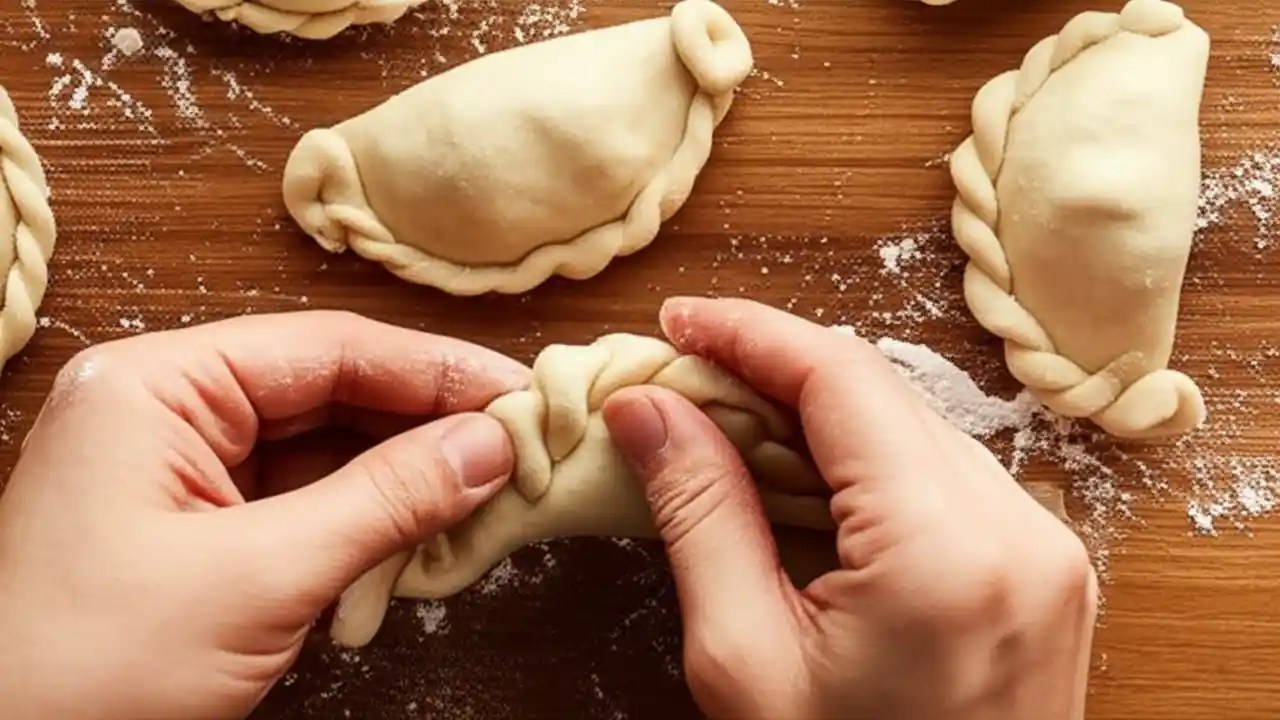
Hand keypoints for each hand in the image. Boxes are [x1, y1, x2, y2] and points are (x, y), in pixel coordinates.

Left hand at [0, 311, 528, 719]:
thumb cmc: (90, 672)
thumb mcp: (259, 578)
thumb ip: (385, 501)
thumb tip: (489, 446)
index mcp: (156, 386)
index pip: (327, 350)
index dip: (435, 369)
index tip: (519, 391)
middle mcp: (166, 411)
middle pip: (329, 392)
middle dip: (425, 421)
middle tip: (519, 440)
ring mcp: (180, 472)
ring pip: (322, 449)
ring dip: (403, 473)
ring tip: (489, 484)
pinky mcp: (197, 530)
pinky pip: (301, 500)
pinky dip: (366, 517)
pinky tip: (427, 525)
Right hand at [603, 298, 1096, 719]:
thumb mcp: (743, 660)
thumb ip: (699, 514)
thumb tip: (649, 409)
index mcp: (945, 549)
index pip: (839, 378)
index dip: (747, 333)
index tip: (675, 325)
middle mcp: (1018, 529)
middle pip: (878, 393)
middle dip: (772, 374)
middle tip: (682, 386)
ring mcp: (1044, 546)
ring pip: (910, 426)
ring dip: (816, 417)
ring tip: (727, 436)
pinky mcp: (1042, 564)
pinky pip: (941, 473)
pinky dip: (864, 462)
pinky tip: (801, 484)